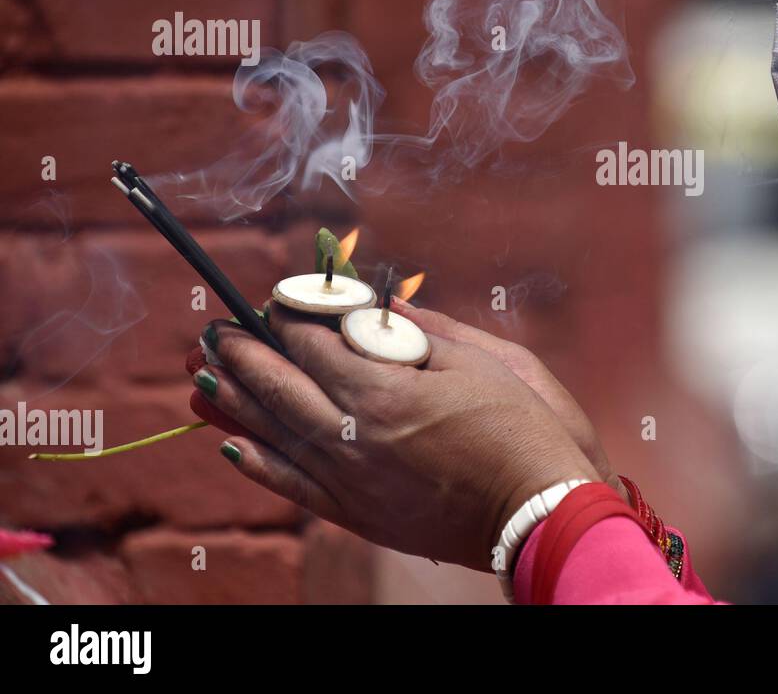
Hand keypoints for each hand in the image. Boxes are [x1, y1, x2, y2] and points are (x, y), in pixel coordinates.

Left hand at [194, 303, 600, 571]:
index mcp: (382, 393)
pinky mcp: (359, 514)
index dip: (289, 319)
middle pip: (281, 388)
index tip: (274, 302)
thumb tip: (381, 309)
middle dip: (244, 355)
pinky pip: (294, 486)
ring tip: (205, 378)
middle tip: (215, 333)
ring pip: (276, 435)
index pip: (314, 347)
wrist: (533, 508)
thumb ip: (419, 334)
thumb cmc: (516, 428)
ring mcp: (350, 480)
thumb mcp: (478, 362)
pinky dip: (260, 465)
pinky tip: (234, 447)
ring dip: (237, 404)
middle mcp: (352, 437)